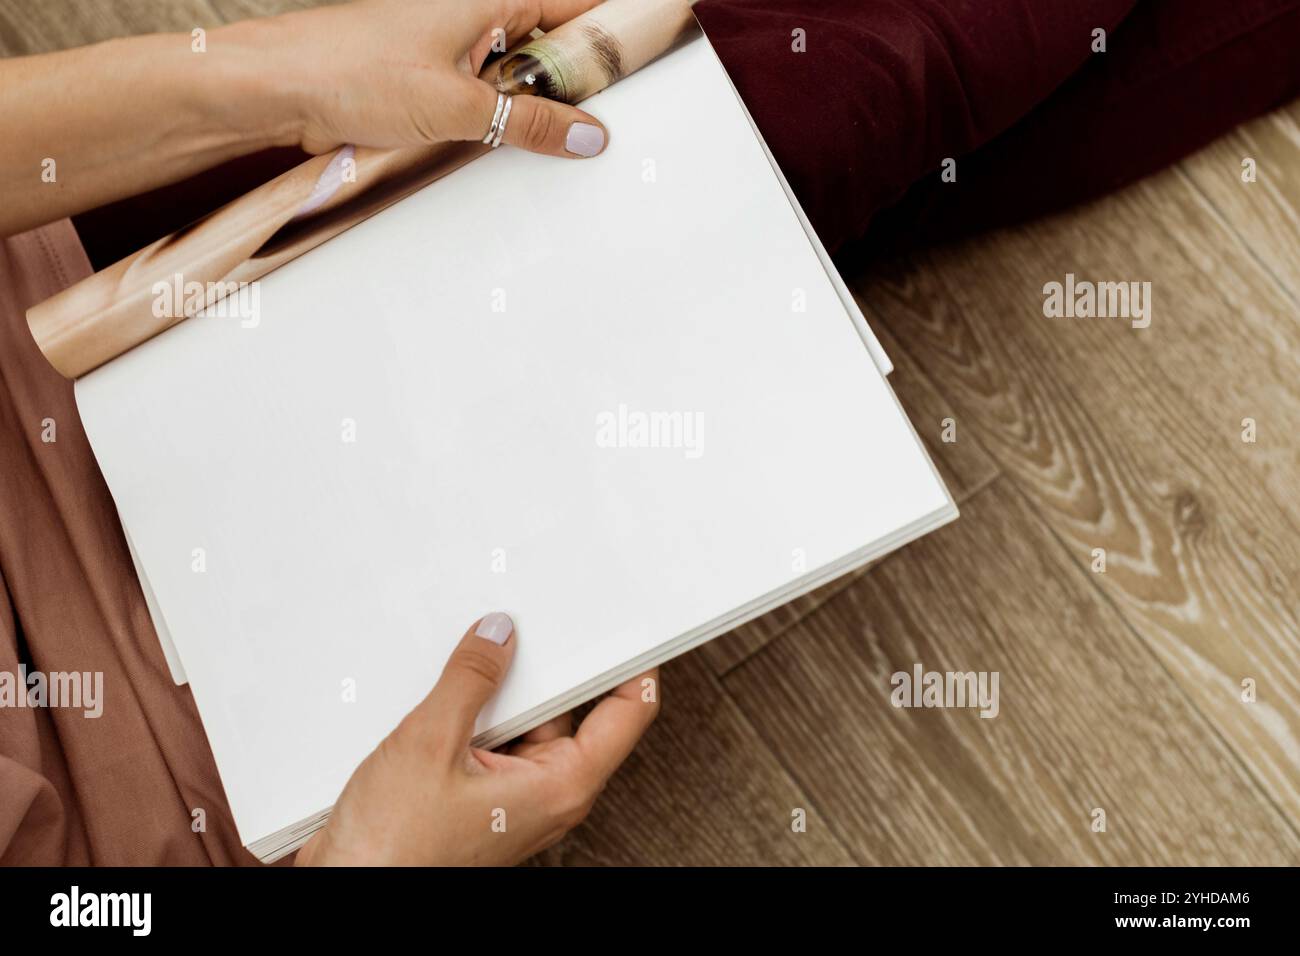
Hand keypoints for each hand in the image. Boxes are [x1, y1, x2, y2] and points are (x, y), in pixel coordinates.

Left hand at [231, 0, 610, 156]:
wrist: (276, 88)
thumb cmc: (350, 70)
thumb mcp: (457, 105)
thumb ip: (529, 124)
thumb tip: (588, 136)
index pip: (579, 4)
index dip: (614, 35)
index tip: (647, 66)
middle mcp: (477, 13)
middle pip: (554, 44)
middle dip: (578, 85)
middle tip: (603, 126)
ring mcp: (455, 45)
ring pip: (521, 76)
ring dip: (535, 110)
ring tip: (557, 141)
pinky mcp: (434, 77)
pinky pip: (488, 97)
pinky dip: (502, 121)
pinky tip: (508, 146)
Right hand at [296, 613, 659, 864]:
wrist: (347, 888)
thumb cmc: (393, 851)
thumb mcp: (429, 742)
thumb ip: (470, 681)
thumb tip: (496, 636)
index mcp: (561, 786)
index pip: (628, 712)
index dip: (633, 663)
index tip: (628, 625)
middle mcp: (548, 796)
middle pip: (573, 710)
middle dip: (549, 668)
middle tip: (530, 624)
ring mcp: (515, 799)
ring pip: (528, 723)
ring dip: (503, 693)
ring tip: (475, 658)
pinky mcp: (483, 799)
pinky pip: (496, 742)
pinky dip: (478, 715)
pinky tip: (450, 691)